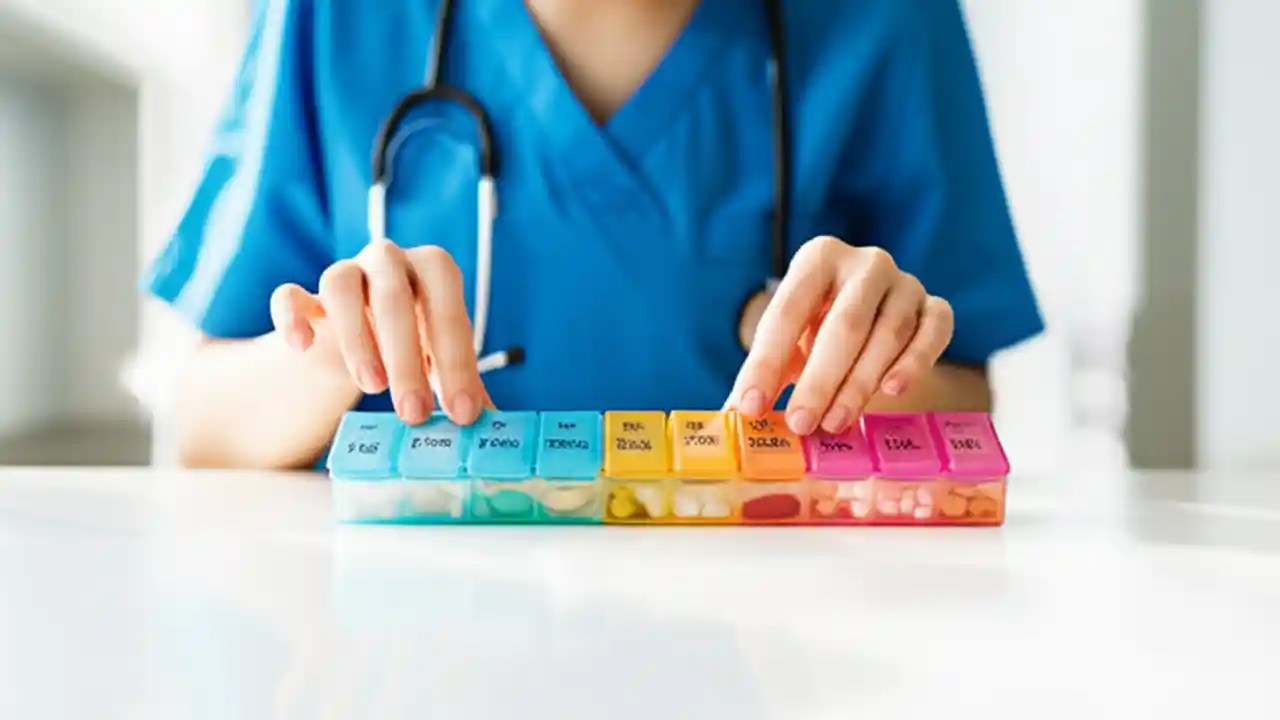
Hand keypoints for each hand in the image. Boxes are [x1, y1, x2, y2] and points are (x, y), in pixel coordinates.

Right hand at [269, 241, 487, 425]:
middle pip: (394, 295)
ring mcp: (343, 272)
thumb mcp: (444, 360)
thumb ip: (467, 386)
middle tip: (416, 413)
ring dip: (357, 338)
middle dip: (407, 358)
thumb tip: (499, 429)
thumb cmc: (417, 342)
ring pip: (340, 285)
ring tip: (373, 388)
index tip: (462, 413)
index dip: (458, 361)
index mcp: (433, 270)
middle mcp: (388, 260)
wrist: (363, 334)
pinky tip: (303, 348)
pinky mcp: (303, 296)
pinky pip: (288, 295)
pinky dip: (292, 318)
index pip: (447, 306)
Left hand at [728, 236, 953, 434]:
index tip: (751, 406)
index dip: (766, 362)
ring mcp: (906, 283)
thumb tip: (732, 419)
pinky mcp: (937, 306)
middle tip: (800, 423)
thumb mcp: (787, 343)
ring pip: (888, 333)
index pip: (787, 311)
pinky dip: (915, 361)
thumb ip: (763, 374)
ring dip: (861, 383)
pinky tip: (892, 390)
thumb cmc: (818, 330)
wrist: (871, 313)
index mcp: (818, 258)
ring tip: (835, 422)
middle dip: (819, 379)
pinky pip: (933, 332)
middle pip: (844, 324)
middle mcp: (866, 263)